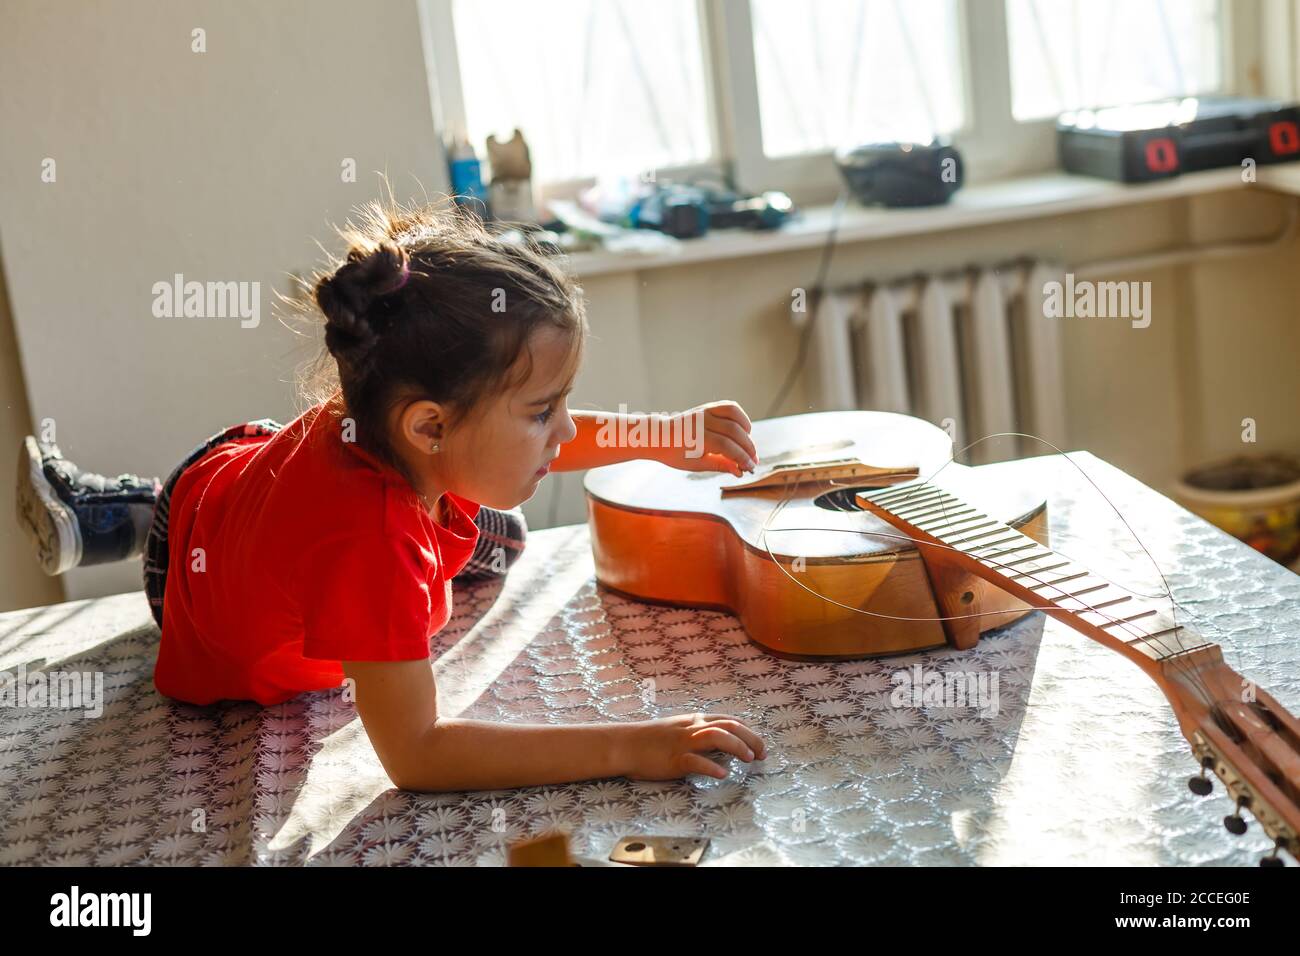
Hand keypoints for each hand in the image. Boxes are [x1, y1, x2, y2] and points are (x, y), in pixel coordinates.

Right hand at [621, 713, 767, 780]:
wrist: (623, 744)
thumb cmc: (649, 740)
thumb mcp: (677, 730)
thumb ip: (697, 734)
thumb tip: (718, 744)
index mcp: (694, 721)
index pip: (728, 720)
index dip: (748, 731)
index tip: (759, 744)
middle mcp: (692, 729)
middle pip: (729, 726)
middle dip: (750, 738)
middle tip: (762, 754)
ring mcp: (683, 743)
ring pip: (716, 737)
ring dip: (737, 746)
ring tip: (749, 759)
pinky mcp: (674, 759)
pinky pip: (695, 761)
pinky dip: (711, 766)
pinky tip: (722, 774)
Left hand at [653, 401, 758, 476]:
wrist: (661, 436)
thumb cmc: (677, 454)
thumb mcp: (696, 465)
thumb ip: (720, 466)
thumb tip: (741, 471)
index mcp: (696, 438)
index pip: (726, 446)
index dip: (741, 457)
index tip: (750, 466)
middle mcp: (702, 421)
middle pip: (733, 431)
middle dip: (748, 447)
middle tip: (753, 459)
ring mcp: (705, 411)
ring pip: (734, 413)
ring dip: (746, 429)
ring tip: (748, 443)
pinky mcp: (708, 407)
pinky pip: (729, 407)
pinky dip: (740, 417)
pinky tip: (743, 430)